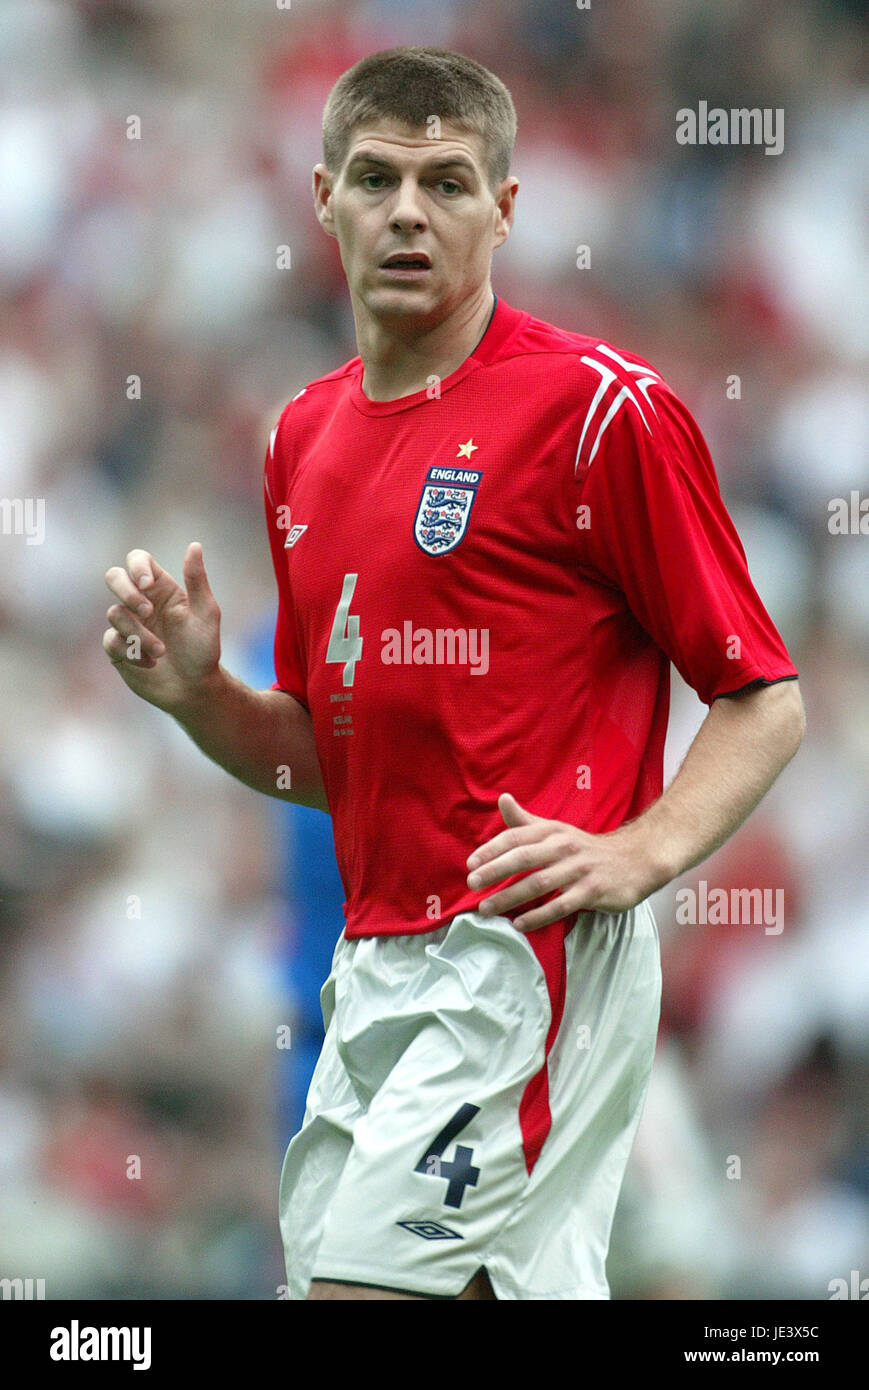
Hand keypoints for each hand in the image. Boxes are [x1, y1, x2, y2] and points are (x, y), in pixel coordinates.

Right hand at [102, 543, 220, 712]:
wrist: (194, 689)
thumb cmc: (204, 650)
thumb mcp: (207, 614)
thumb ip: (197, 580)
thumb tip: (194, 545)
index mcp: (162, 589)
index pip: (137, 559)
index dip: (136, 566)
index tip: (147, 585)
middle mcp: (142, 603)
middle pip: (113, 577)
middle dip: (126, 592)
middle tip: (147, 612)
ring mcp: (128, 625)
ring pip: (114, 613)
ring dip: (139, 634)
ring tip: (162, 652)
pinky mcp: (119, 648)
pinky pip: (111, 640)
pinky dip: (131, 652)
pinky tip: (150, 664)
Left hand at [465, 792, 657, 930]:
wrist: (635, 860)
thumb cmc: (586, 849)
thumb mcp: (557, 831)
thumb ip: (526, 821)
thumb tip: (502, 799)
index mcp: (553, 831)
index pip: (516, 837)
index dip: (492, 850)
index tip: (470, 865)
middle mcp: (564, 847)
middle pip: (524, 858)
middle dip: (495, 871)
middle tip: (471, 885)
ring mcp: (579, 869)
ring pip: (539, 883)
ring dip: (510, 897)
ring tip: (487, 908)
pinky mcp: (593, 891)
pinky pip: (561, 905)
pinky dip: (539, 915)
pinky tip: (520, 924)